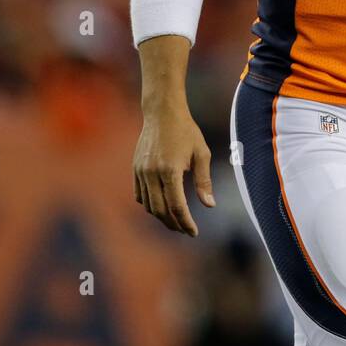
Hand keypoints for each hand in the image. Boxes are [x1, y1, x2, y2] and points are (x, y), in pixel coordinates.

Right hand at [132, 99, 214, 236]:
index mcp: (170, 170)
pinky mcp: (135, 169)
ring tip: (175, 221)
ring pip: (148, 205)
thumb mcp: (201, 153)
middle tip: (185, 230)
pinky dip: (150, 205)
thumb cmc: (186, 131)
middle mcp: (152, 173)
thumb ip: (204, 181)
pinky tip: (161, 207)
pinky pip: (140, 195)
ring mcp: (141, 172)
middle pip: (160, 210)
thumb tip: (209, 205)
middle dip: (174, 224)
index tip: (194, 232)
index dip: (186, 222)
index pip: (177, 206)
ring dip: (161, 217)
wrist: (162, 113)